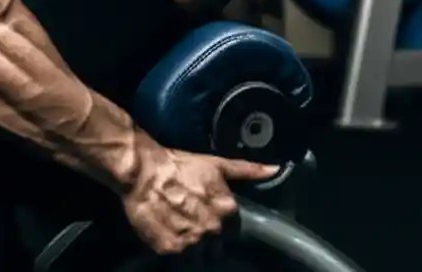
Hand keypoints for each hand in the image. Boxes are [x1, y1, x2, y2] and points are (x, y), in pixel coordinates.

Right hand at [121, 144, 277, 255]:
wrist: (144, 173)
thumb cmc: (182, 166)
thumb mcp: (218, 165)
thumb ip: (249, 171)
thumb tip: (277, 169)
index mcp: (228, 210)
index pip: (233, 228)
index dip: (223, 222)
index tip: (211, 214)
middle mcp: (212, 230)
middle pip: (217, 243)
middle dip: (208, 234)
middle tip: (194, 219)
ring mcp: (191, 242)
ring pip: (199, 253)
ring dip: (193, 244)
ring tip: (182, 227)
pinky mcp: (170, 250)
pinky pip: (179, 256)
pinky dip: (175, 246)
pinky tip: (170, 232)